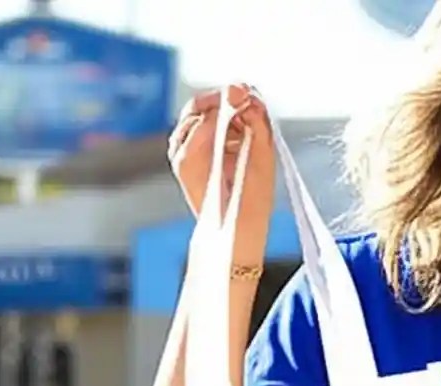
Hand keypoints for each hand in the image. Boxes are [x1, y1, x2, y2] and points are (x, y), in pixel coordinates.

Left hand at [167, 84, 276, 233]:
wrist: (233, 236)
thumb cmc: (248, 206)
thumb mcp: (261, 162)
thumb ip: (256, 124)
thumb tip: (247, 93)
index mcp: (192, 155)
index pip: (212, 110)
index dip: (235, 99)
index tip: (252, 97)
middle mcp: (180, 151)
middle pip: (200, 107)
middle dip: (227, 104)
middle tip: (252, 107)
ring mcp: (179, 154)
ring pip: (200, 116)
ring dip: (225, 116)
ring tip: (247, 131)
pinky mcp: (185, 157)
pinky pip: (200, 129)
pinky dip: (219, 128)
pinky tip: (236, 140)